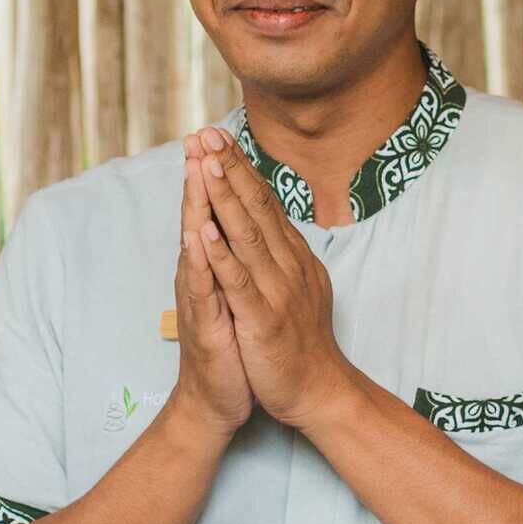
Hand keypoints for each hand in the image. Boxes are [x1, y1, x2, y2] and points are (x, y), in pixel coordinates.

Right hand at [172, 139, 252, 439]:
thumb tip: (241, 224)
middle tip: (199, 134)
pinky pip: (202, 286)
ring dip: (196, 204)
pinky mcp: (204, 322)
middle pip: (199, 215)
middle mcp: (201, 274)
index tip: (216, 134)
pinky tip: (198, 233)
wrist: (216, 400)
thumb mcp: (235, 293)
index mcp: (213, 265)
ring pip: (196, 243)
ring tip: (196, 167)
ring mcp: (199, 297)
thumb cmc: (230, 344)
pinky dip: (201, 258)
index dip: (216, 174)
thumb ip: (233, 258)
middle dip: (201, 174)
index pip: (213, 210)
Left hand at [195, 134, 347, 429]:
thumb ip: (284, 252)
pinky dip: (220, 254)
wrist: (318, 390)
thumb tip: (272, 221)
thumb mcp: (296, 285)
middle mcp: (286, 264)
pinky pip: (239, 282)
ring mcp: (275, 290)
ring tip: (206, 164)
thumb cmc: (300, 340)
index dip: (240, 168)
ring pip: (246, 235)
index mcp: (290, 255)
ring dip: (224, 198)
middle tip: (207, 133)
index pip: (263, 202)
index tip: (218, 136)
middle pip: (255, 207)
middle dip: (229, 168)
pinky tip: (204, 231)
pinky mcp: (262, 318)